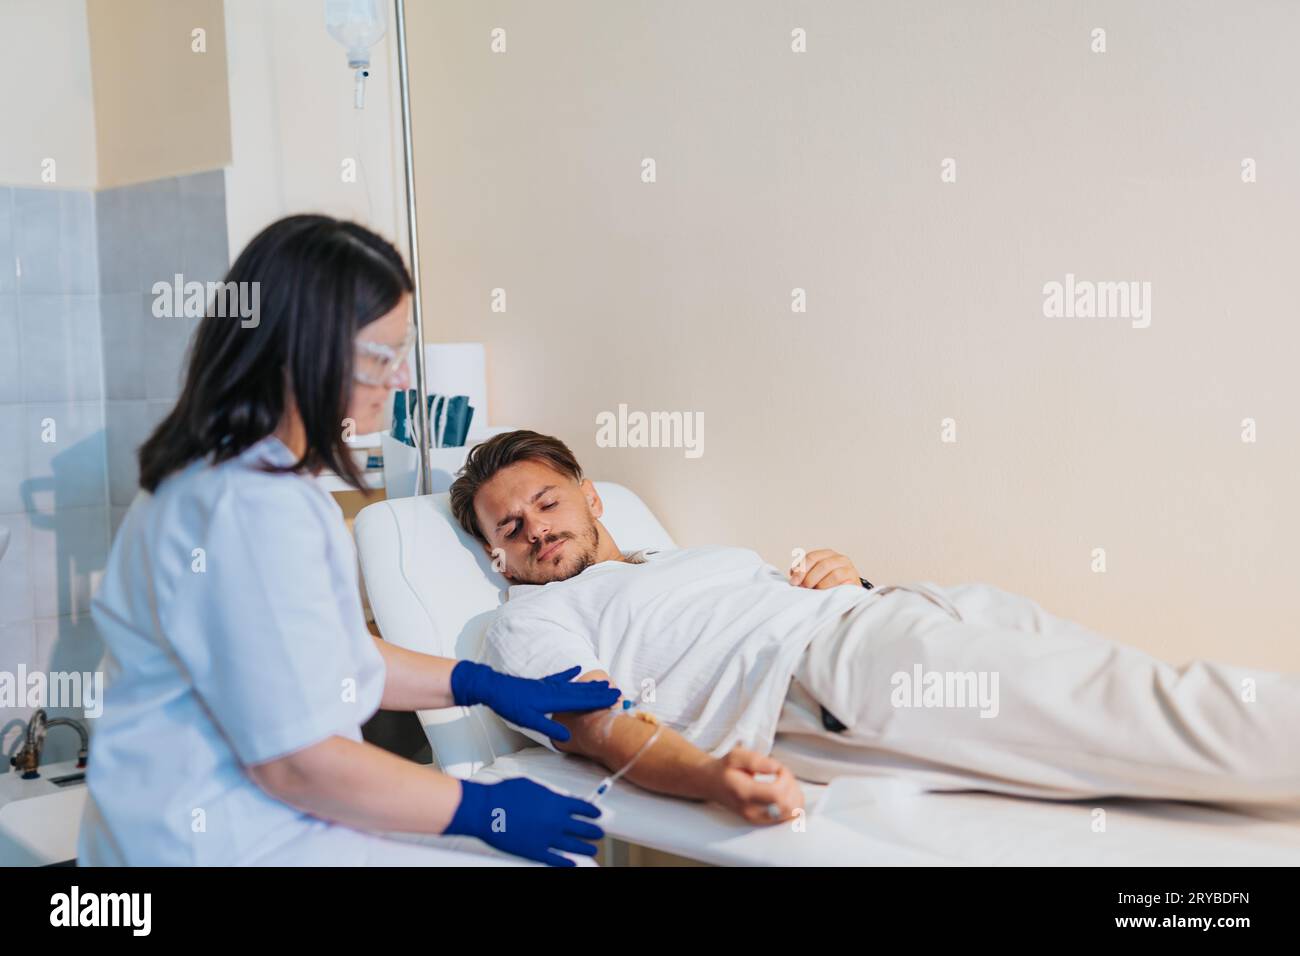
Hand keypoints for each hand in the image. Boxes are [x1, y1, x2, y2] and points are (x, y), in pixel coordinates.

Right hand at [445, 777, 603, 865]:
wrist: (486, 809)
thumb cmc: (504, 794)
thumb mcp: (532, 785)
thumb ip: (549, 795)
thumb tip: (557, 798)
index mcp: (556, 802)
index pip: (584, 808)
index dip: (593, 812)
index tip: (597, 814)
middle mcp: (556, 821)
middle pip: (583, 829)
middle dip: (594, 832)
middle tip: (599, 833)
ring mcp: (547, 838)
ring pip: (574, 846)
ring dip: (586, 848)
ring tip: (592, 849)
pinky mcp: (535, 851)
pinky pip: (556, 860)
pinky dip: (567, 863)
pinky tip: (573, 864)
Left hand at [451, 661, 619, 741]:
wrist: (494, 688)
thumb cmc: (510, 705)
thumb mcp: (529, 720)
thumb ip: (549, 728)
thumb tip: (568, 737)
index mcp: (554, 700)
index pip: (582, 701)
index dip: (599, 700)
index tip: (614, 698)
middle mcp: (554, 690)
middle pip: (581, 691)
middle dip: (599, 692)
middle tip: (617, 690)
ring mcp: (549, 685)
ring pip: (574, 685)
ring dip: (589, 684)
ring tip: (603, 681)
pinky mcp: (541, 683)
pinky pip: (560, 677)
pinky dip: (570, 673)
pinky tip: (577, 668)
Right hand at [705, 746, 803, 824]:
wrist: (712, 783)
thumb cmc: (724, 769)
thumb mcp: (736, 756)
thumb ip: (755, 760)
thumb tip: (775, 768)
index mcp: (745, 793)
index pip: (777, 795)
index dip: (785, 779)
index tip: (779, 768)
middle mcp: (752, 811)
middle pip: (788, 806)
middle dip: (792, 786)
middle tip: (782, 774)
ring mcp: (758, 819)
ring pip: (791, 813)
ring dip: (794, 795)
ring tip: (783, 782)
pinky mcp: (763, 821)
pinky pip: (788, 816)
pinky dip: (792, 803)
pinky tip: (784, 791)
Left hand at [789, 548, 860, 589]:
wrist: (847, 594)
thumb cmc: (827, 584)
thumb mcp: (814, 575)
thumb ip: (803, 573)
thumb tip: (794, 575)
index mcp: (827, 554)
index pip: (812, 557)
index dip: (801, 570)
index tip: (794, 582)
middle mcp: (839, 559)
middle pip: (823, 565)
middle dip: (810, 578)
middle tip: (804, 588)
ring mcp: (849, 569)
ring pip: (835, 575)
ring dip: (822, 586)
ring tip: (816, 593)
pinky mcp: (855, 582)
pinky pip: (844, 585)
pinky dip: (834, 590)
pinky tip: (826, 595)